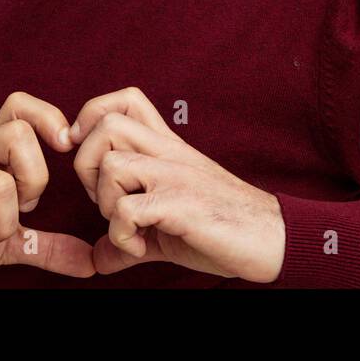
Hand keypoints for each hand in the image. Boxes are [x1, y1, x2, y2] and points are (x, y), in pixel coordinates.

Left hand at [69, 86, 286, 282]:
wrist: (273, 239)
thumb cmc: (223, 228)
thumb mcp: (166, 225)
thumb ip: (130, 235)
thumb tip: (98, 258)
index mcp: (166, 148)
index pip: (123, 102)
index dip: (91, 121)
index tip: (91, 163)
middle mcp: (169, 154)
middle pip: (106, 125)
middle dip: (86, 165)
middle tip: (104, 199)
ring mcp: (176, 176)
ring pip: (111, 165)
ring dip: (104, 203)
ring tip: (127, 225)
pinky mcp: (183, 205)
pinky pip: (128, 211)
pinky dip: (121, 236)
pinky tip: (140, 246)